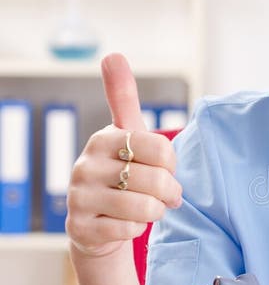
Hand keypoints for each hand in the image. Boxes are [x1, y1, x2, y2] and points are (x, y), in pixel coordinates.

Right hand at [66, 53, 182, 257]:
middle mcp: (86, 165)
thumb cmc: (121, 173)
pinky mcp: (82, 228)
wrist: (97, 225)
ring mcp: (80, 198)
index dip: (172, 165)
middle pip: (156, 180)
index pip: (161, 149)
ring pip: (144, 207)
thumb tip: (112, 54)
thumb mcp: (126, 136)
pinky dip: (137, 229)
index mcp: (103, 139)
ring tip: (150, 209)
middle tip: (167, 196)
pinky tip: (126, 223)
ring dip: (155, 212)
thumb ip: (123, 97)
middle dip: (169, 193)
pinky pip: (130, 230)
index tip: (166, 170)